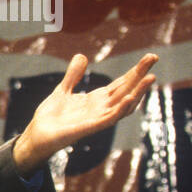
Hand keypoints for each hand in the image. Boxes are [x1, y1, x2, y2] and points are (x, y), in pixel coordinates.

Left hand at [13, 53, 157, 173]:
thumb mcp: (62, 90)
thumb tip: (81, 56)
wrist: (37, 135)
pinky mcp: (90, 127)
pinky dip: (120, 109)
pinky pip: (109, 118)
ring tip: (150, 77)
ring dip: (138, 91)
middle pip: (127, 89)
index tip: (150, 57)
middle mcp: (102, 108)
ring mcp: (98, 118)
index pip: (122, 83)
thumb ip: (73, 75)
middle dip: (140, 75)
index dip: (135, 71)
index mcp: (97, 100)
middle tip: (153, 57)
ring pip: (124, 104)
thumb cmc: (51, 117)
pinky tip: (129, 98)